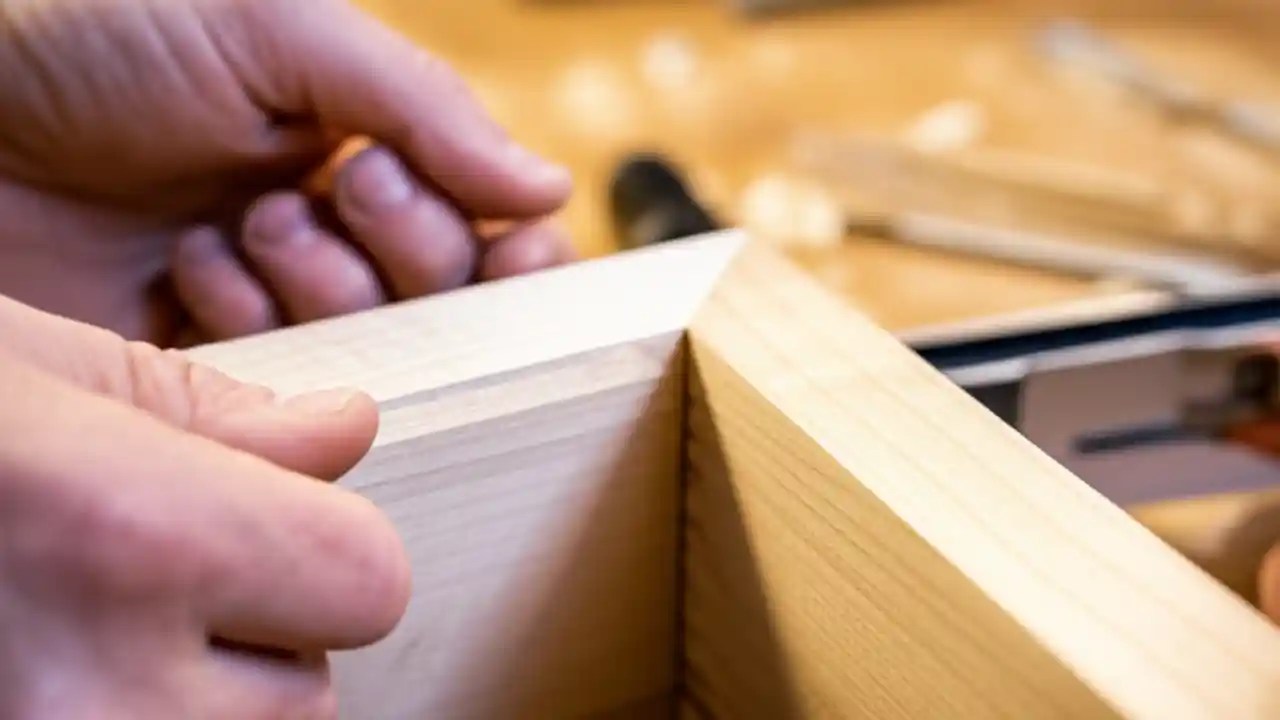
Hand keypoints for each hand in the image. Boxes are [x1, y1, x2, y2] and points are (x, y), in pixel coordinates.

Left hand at [0, 0, 573, 345]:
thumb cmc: (102, 36)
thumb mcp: (275, 28)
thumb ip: (423, 103)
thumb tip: (551, 188)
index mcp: (374, 145)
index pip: (495, 226)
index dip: (510, 245)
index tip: (498, 237)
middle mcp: (341, 230)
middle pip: (449, 296)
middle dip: (403, 246)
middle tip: (334, 186)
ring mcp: (279, 302)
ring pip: (377, 349)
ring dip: (322, 284)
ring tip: (241, 223)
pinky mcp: (210, 363)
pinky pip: (284, 388)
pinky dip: (252, 329)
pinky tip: (192, 268)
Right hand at [0, 295, 409, 718]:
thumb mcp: (39, 371)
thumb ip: (212, 415)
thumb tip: (343, 431)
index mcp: (129, 535)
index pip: (371, 581)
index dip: (331, 540)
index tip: (266, 510)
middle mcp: (98, 691)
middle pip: (308, 699)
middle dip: (261, 637)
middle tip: (148, 579)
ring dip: (201, 701)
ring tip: (96, 628)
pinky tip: (64, 666)